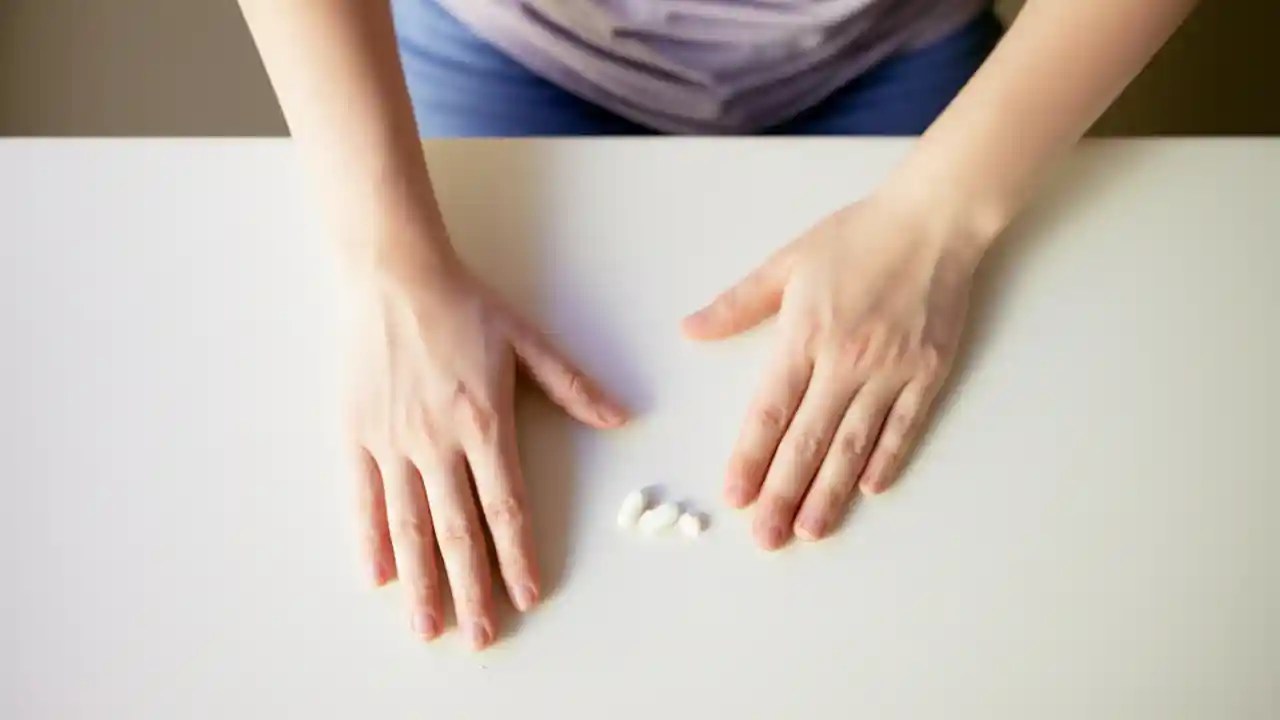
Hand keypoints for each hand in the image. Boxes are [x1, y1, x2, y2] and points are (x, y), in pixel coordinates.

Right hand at [345, 257, 627, 648]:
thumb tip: (621, 416)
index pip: (505, 507)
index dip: (517, 556)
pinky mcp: (356, 435)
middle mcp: (438, 443)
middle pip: (457, 531)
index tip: (526, 595)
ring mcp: (393, 442)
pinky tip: (380, 578)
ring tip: (428, 628)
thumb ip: (572, 385)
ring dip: (422, 583)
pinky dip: (371, 541)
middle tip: (479, 636)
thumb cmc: (461, 305)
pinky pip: (364, 499)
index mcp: (485, 423)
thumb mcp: (527, 339)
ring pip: (409, 527)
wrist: (392, 274)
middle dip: (472, 590)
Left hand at [683, 197, 983, 549]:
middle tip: (767, 537)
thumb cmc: (856, 238)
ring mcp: (890, 371)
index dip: (751, 457)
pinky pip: (903, 427)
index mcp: (805, 335)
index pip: (771, 410)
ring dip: (830, 492)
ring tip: (812, 531)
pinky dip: (886, 460)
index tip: (736, 494)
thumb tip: (690, 330)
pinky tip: (868, 491)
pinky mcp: (927, 374)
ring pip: (853, 445)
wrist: (933, 221)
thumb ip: (738, 304)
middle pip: (808, 440)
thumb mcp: (787, 263)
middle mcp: (846, 361)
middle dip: (784, 493)